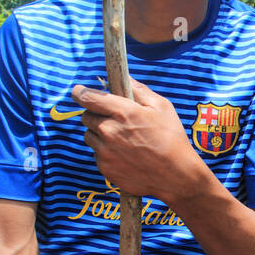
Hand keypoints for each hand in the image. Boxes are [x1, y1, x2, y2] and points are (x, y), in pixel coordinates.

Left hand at [73, 79, 204, 202]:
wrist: (176, 176)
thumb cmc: (172, 139)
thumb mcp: (162, 107)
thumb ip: (139, 90)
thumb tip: (125, 77)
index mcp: (122, 112)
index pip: (88, 98)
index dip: (80, 92)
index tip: (78, 91)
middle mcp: (109, 131)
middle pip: (86, 117)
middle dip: (95, 114)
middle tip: (111, 118)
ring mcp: (105, 151)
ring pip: (89, 136)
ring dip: (99, 134)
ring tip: (121, 139)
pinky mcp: (105, 168)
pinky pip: (97, 154)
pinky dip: (105, 151)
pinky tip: (125, 154)